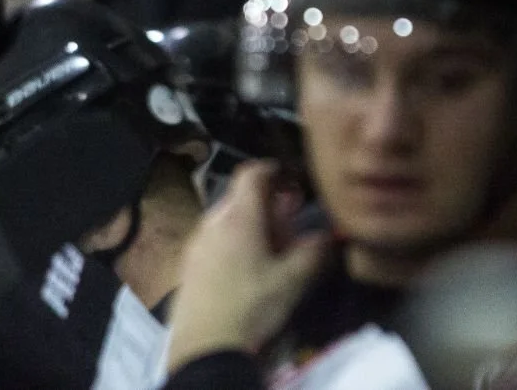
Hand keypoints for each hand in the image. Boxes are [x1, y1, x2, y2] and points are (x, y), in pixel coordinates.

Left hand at [165, 160, 329, 372]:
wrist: (204, 346)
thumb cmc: (251, 306)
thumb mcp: (291, 281)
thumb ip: (312, 253)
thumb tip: (329, 236)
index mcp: (238, 217)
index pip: (251, 174)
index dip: (271, 170)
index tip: (289, 179)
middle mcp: (212, 222)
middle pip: (241, 199)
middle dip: (267, 206)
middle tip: (289, 226)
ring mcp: (196, 243)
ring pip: (227, 220)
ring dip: (250, 226)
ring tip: (270, 252)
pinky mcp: (188, 265)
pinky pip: (215, 240)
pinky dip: (234, 242)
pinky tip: (246, 270)